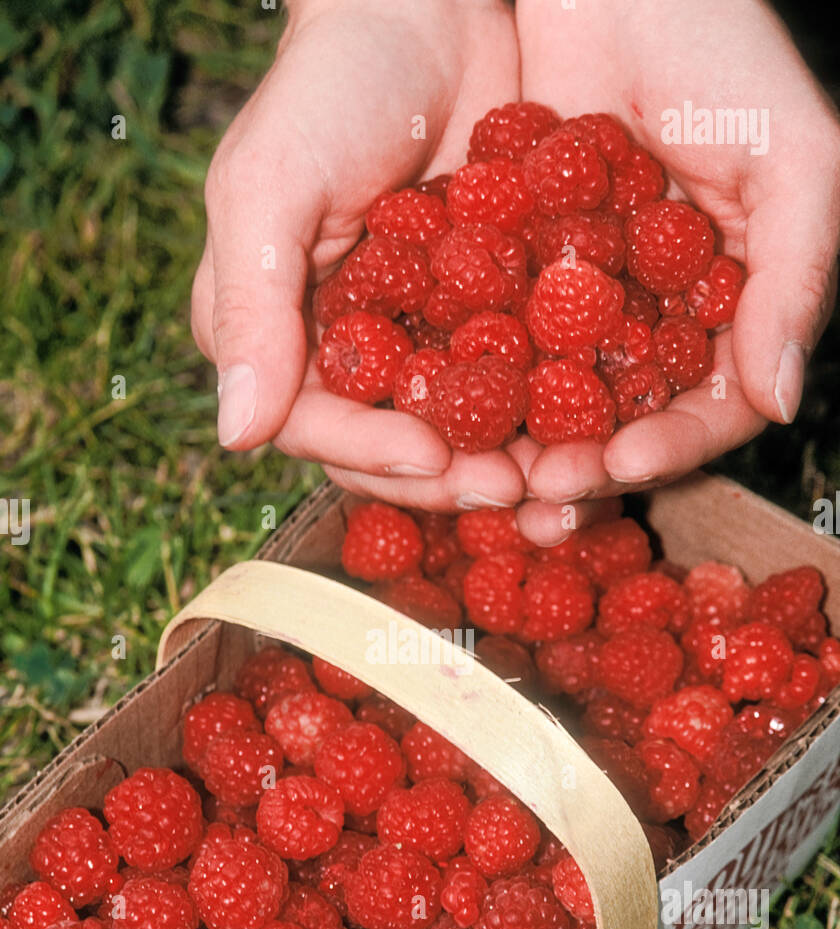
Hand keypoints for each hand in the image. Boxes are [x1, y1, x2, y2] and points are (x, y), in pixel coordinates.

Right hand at [191, 0, 529, 512]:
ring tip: (566, 477)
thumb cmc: (329, 85)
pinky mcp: (491, 318)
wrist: (428, 9)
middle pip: (397, 447)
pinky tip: (600, 427)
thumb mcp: (269, 186)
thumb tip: (235, 436)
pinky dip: (556, 407)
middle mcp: (350, 355)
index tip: (433, 462)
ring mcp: (423, 341)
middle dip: (455, 476)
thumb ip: (251, 308)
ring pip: (465, 430)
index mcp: (279, 338)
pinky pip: (522, 379)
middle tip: (519, 489)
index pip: (320, 428)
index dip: (373, 457)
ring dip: (513, 459)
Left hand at [514, 0, 839, 543]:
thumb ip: (795, 275)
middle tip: (538, 490)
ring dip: (520, 442)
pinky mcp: (515, 273)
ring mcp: (583, 302)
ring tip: (487, 470)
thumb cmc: (722, 49)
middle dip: (583, 463)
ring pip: (553, 398)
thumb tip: (780, 399)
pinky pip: (492, 340)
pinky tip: (440, 406)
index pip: (708, 407)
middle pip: (623, 422)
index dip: (671, 447)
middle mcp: (656, 318)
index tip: (623, 464)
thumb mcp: (792, 155)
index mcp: (729, 307)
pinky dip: (471, 379)